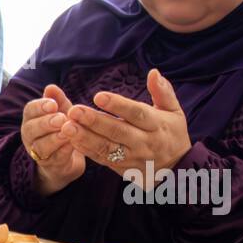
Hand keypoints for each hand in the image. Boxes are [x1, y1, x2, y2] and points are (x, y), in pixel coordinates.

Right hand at [22, 84, 85, 196]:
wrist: (65, 158)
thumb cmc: (61, 130)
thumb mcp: (61, 112)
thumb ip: (57, 100)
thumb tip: (51, 87)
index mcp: (32, 119)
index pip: (29, 111)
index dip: (39, 107)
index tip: (53, 104)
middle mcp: (30, 137)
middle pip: (30, 129)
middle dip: (45, 123)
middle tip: (61, 118)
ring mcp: (38, 153)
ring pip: (40, 146)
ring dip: (54, 139)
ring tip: (66, 132)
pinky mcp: (51, 166)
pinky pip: (55, 159)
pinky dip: (63, 151)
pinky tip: (72, 144)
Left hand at [60, 69, 192, 182]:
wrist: (175, 169)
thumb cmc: (172, 133)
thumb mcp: (174, 111)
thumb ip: (163, 92)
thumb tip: (154, 72)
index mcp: (157, 124)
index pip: (136, 114)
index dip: (118, 105)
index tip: (98, 96)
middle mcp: (143, 142)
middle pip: (117, 131)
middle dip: (94, 121)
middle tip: (73, 111)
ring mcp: (131, 157)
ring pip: (106, 148)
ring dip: (84, 137)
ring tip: (67, 126)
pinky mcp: (121, 168)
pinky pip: (101, 159)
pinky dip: (85, 150)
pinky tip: (71, 139)